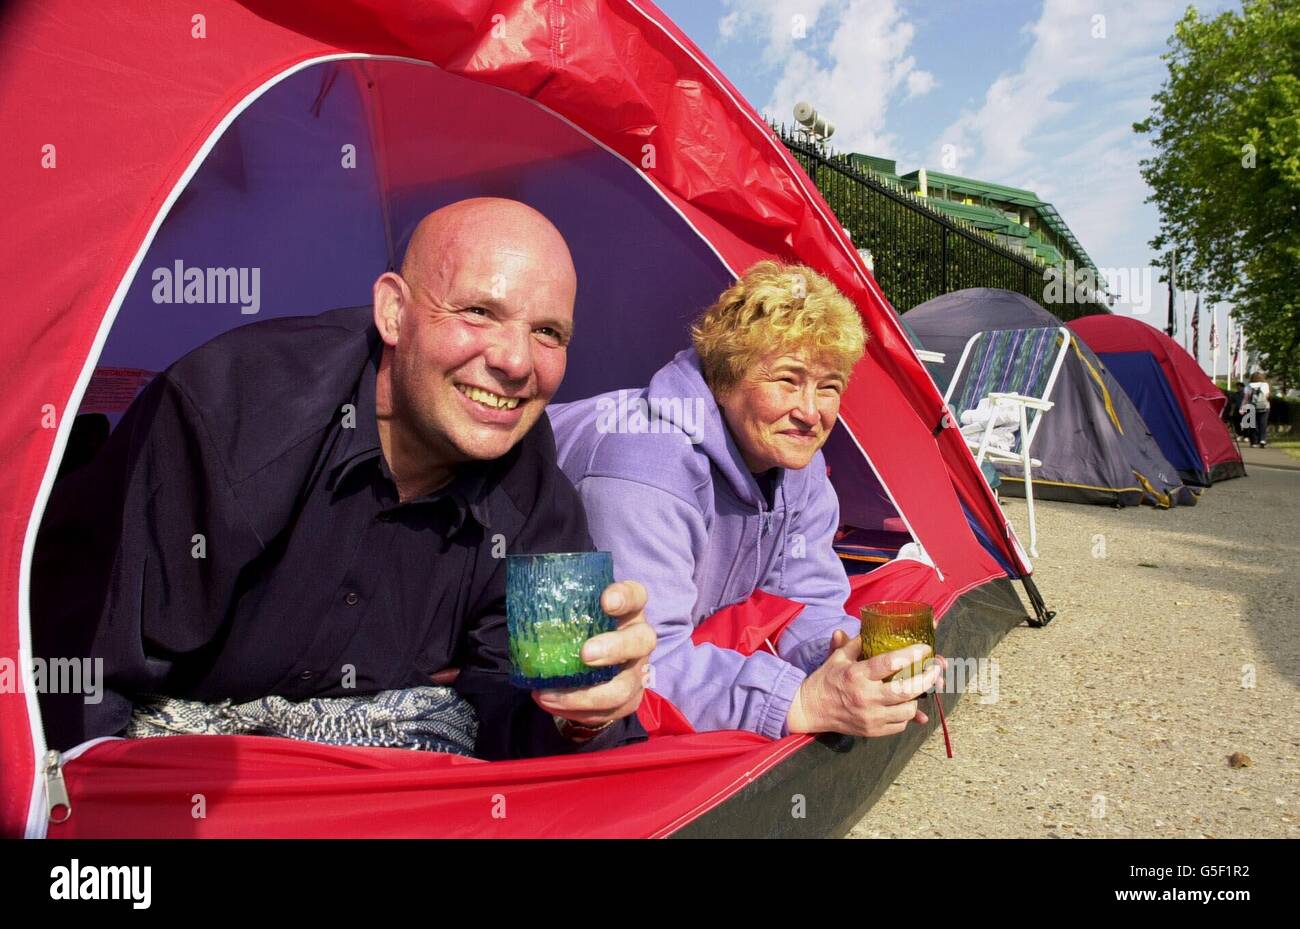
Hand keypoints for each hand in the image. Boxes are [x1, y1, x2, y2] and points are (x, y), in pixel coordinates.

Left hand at [531, 580, 656, 727]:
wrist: (594, 665)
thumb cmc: (580, 630)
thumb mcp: (575, 613)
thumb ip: (561, 608)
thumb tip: (526, 604)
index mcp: (628, 611)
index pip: (636, 596)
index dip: (625, 597)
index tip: (605, 601)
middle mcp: (639, 640)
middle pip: (641, 641)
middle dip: (614, 648)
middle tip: (585, 654)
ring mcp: (636, 672)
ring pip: (624, 687)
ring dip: (586, 695)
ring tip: (550, 694)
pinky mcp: (629, 700)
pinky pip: (608, 712)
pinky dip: (576, 712)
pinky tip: (551, 704)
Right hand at [786, 629, 943, 737]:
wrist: (810, 709)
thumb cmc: (826, 679)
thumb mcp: (838, 657)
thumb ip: (856, 642)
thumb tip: (870, 626)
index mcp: (857, 674)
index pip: (889, 663)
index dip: (912, 654)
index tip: (926, 648)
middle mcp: (865, 697)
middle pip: (906, 690)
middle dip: (927, 679)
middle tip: (935, 669)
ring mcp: (870, 717)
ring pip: (908, 710)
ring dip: (917, 698)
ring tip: (918, 688)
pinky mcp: (872, 732)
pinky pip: (900, 725)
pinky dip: (907, 715)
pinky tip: (904, 704)